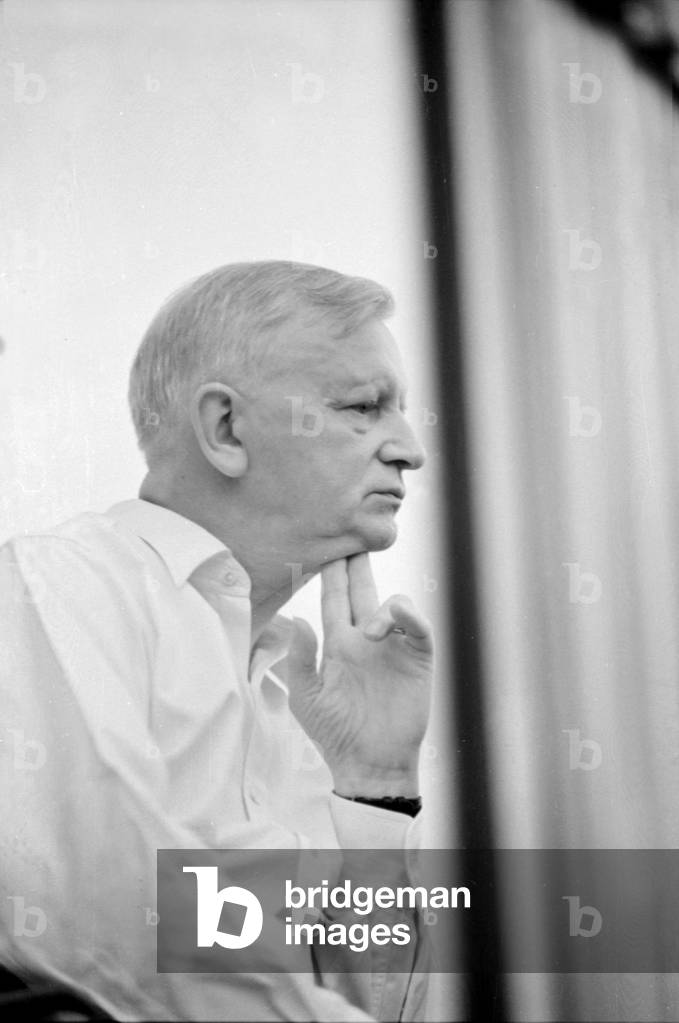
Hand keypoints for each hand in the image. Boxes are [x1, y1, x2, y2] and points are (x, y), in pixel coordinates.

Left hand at [286, 554, 432, 797]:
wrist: (370, 763)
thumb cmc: (335, 732)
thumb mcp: (306, 697)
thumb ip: (300, 657)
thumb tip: (299, 618)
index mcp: (337, 643)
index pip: (334, 597)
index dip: (331, 572)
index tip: (326, 543)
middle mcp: (365, 638)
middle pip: (363, 589)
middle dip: (359, 563)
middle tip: (356, 535)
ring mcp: (393, 646)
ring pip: (391, 603)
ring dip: (381, 607)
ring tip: (370, 633)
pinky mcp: (417, 657)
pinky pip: (417, 626)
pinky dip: (410, 615)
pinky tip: (397, 618)